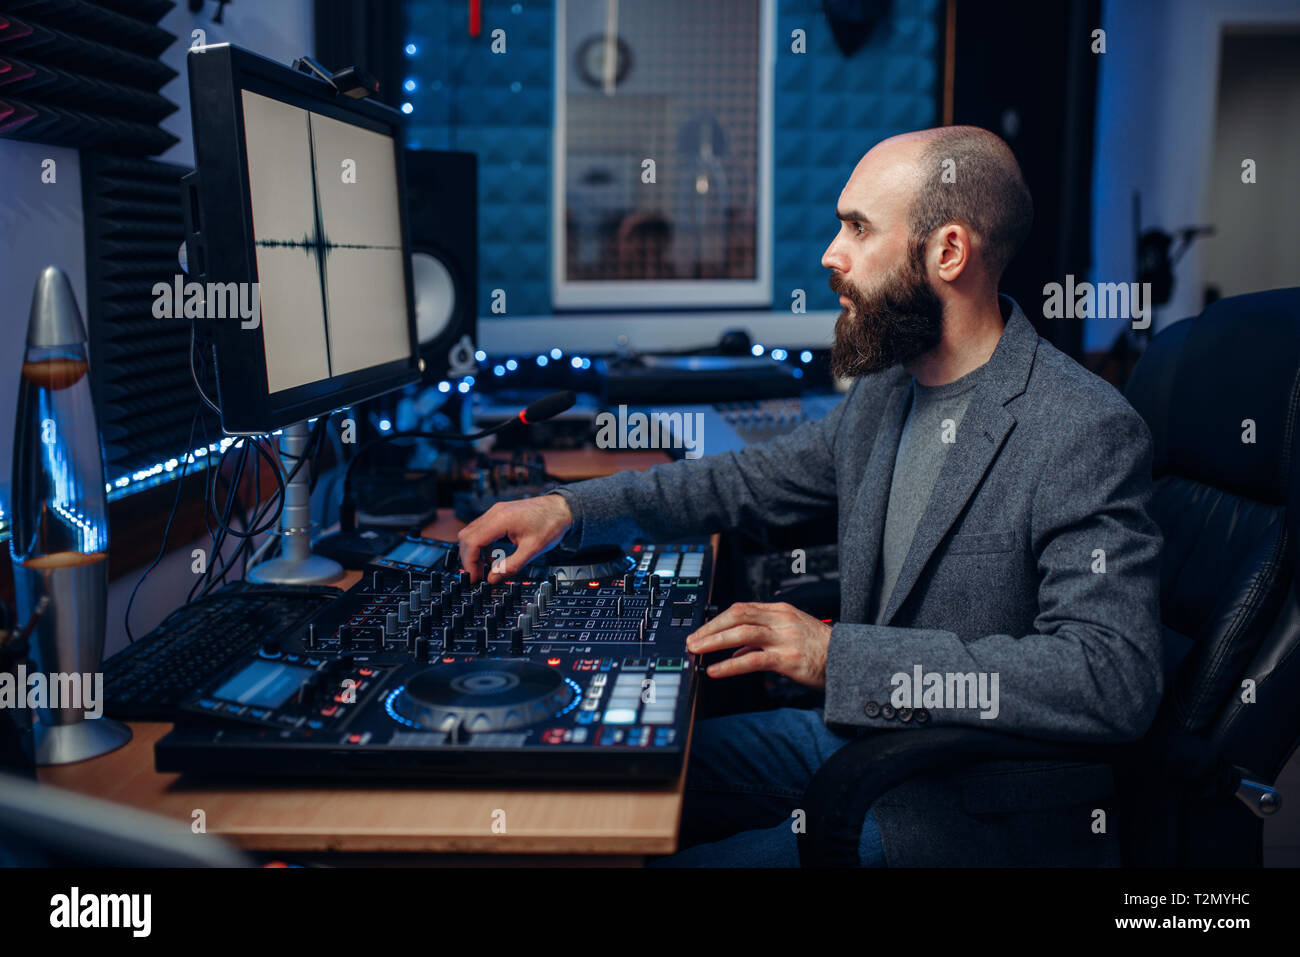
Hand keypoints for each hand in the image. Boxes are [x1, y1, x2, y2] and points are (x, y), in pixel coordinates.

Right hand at [457, 494, 573, 584]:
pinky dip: (481, 545)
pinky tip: (492, 557)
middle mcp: (495, 513)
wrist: (563, 508)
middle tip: (477, 576)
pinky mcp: (499, 514)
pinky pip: (481, 530)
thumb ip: (511, 566)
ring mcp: (496, 512)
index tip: (474, 577)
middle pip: (467, 536)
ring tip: (484, 569)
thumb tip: (493, 579)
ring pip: (471, 532)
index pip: (472, 541)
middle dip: (468, 558)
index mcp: (501, 519)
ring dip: (474, 552)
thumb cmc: (551, 524)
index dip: (469, 562)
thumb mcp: (532, 550)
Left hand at [686, 602, 830, 687]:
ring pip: (742, 633)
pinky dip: (730, 664)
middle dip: (710, 628)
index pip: (741, 608)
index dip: (717, 619)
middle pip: (737, 616)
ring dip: (714, 641)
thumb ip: (762, 638)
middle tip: (692, 640)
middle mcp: (781, 620)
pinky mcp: (787, 659)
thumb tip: (735, 648)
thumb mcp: (790, 634)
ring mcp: (784, 638)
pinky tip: (716, 670)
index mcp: (780, 611)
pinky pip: (752, 659)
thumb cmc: (820, 649)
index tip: (700, 630)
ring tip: (697, 651)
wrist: (849, 659)